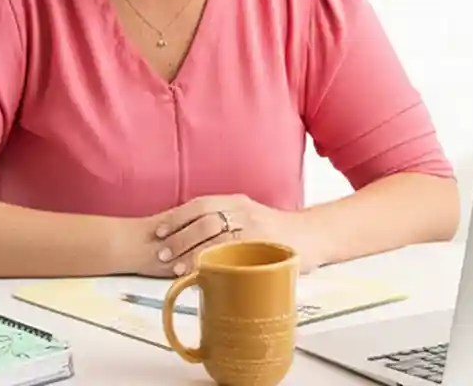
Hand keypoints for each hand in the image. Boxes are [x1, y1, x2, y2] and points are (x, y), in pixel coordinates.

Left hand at [142, 194, 323, 277]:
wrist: (314, 235)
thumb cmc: (279, 231)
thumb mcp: (252, 216)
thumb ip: (228, 222)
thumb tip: (193, 236)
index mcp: (237, 201)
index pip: (200, 204)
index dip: (176, 217)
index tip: (158, 230)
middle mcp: (243, 210)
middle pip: (202, 220)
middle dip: (178, 237)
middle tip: (161, 253)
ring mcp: (254, 227)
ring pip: (214, 236)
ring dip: (191, 252)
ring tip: (175, 266)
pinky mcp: (263, 245)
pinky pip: (232, 252)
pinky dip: (214, 262)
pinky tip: (202, 272)